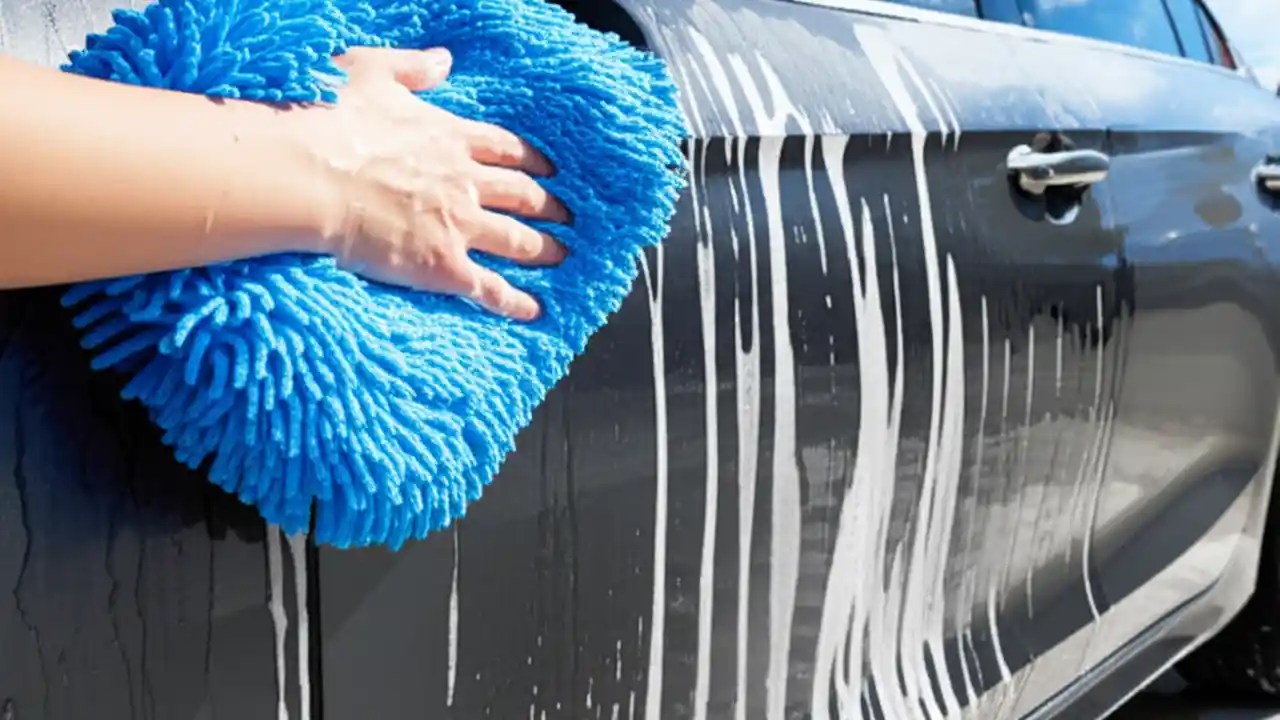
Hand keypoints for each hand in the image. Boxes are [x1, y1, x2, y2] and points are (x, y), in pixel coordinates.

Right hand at [297, 46, 567, 319]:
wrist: (315, 175)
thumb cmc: (333, 123)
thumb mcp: (371, 72)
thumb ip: (411, 67)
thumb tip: (444, 61)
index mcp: (450, 137)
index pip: (505, 148)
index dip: (531, 159)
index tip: (549, 169)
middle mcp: (465, 182)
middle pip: (521, 194)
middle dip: (548, 205)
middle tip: (566, 215)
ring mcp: (459, 226)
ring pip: (517, 241)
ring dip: (544, 250)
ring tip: (562, 256)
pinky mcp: (444, 266)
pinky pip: (490, 288)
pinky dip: (515, 302)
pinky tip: (534, 311)